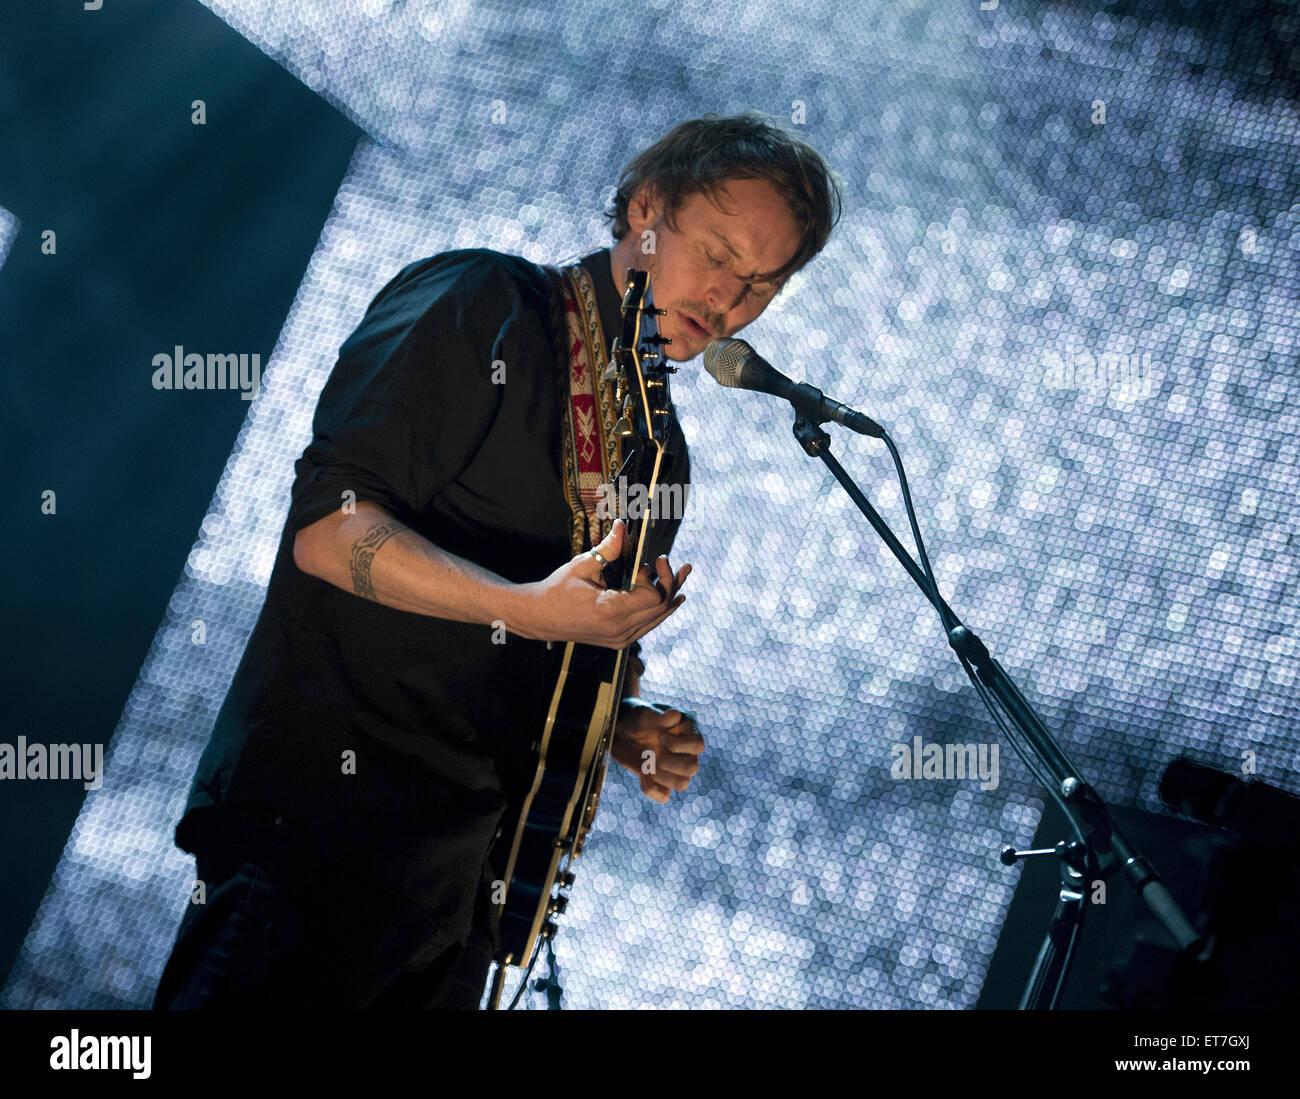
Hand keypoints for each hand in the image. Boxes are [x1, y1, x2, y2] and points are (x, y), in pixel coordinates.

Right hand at [507, 519, 690, 648]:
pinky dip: (660, 610)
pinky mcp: (619, 641)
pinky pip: (647, 625)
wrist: (540, 617)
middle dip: (670, 582)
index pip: (653, 597)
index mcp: (610, 611)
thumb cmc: (558, 590)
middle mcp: (619, 630)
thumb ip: (608, 548)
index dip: (655, 578)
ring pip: (658, 619)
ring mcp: (620, 639)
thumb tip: (623, 527)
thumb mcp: (582, 565)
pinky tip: (672, 598)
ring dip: (670, 596)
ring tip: (682, 575)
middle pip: (661, 608)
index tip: (644, 564)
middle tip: (670, 562)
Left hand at [610, 703, 704, 802]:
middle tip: (651, 752)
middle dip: (669, 762)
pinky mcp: (661, 781)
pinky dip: (652, 788)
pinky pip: (664, 796)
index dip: (680, 744)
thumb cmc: (636, 719)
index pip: (698, 745)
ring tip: (646, 764)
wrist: (620, 732)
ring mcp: (674, 769)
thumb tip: (676, 715)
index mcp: (686, 733)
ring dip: (661, 776)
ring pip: (683, 784)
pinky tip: (642, 775)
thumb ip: (659, 717)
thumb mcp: (644, 715)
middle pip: (692, 768)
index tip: (660, 736)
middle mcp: (685, 753)